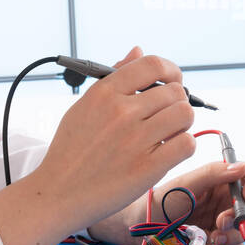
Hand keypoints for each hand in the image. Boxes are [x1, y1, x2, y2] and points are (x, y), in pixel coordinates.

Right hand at [33, 46, 196, 232]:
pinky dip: (184, 146)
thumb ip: (114, 77)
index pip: (153, 64)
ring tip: (168, 134)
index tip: (172, 81)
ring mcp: (135, 139)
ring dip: (182, 124)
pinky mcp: (147, 168)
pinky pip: (186, 143)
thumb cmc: (71, 150)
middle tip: (165, 117)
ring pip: (185, 114)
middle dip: (176, 102)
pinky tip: (169, 151)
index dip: (171, 70)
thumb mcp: (84, 106)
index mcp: (104, 92)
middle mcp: (121, 112)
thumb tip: (137, 51)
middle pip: (175, 91)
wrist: (57, 193)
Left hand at [145, 158, 244, 244]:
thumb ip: (213, 173)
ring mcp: (228, 218)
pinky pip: (240, 242)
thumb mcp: (186, 183)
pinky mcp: (224, 238)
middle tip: (222, 220)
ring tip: (214, 234)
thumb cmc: (162, 200)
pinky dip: (230, 243)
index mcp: (225, 178)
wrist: (146, 228)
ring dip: (236, 231)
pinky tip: (212, 241)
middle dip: (243, 214)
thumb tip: (240, 168)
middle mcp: (230, 197)